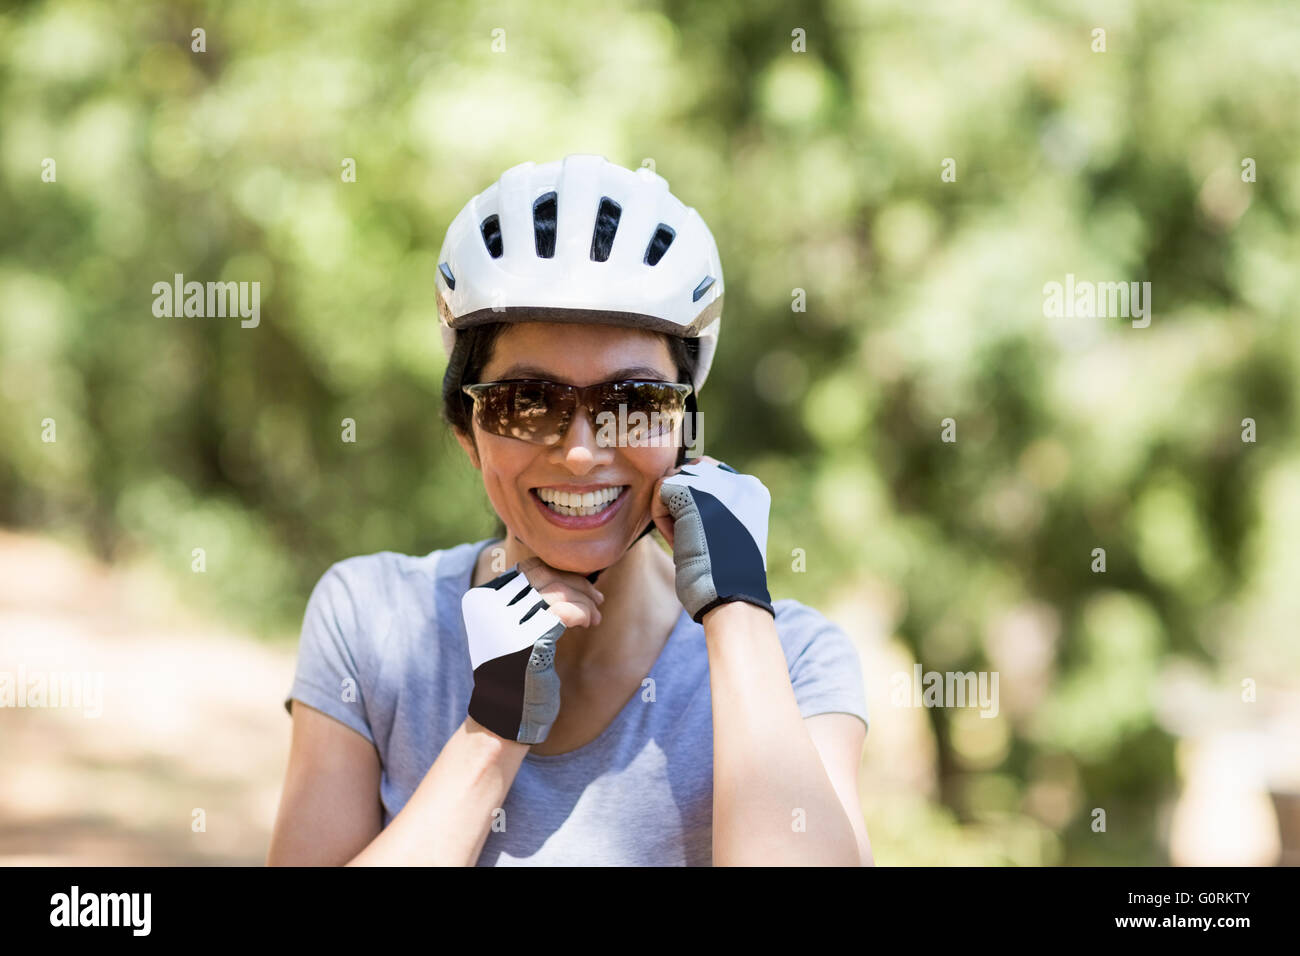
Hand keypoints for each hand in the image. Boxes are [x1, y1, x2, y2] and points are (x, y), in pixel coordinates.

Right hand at [462, 559, 601, 744]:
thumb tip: (562, 572)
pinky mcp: (529, 640)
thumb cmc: (512, 672)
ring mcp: (507, 622)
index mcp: (481, 600)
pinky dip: (584, 613)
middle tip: (595, 596)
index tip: (579, 585)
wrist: (504, 716)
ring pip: (558, 591)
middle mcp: (490, 607)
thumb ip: (524, 600)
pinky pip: (566, 611)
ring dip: (584, 599)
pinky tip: (589, 624)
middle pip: (544, 576)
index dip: (559, 572)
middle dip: (576, 583)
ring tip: (595, 614)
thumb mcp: (509, 628)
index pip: (528, 569)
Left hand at [655, 456, 773, 622]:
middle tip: (692, 536)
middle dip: (683, 502)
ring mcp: (714, 481)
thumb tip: (678, 489)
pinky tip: (681, 540)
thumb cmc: (726, 576)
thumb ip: (717, 508)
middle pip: (692, 473)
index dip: (699, 506)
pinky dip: (662, 521)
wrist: (729, 594)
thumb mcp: (730, 534)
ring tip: (689, 540)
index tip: (705, 536)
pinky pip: (659, 495)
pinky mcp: (688, 487)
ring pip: (674, 482)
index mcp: (753, 490)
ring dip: (673, 512)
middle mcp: (738, 479)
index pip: (713, 479)